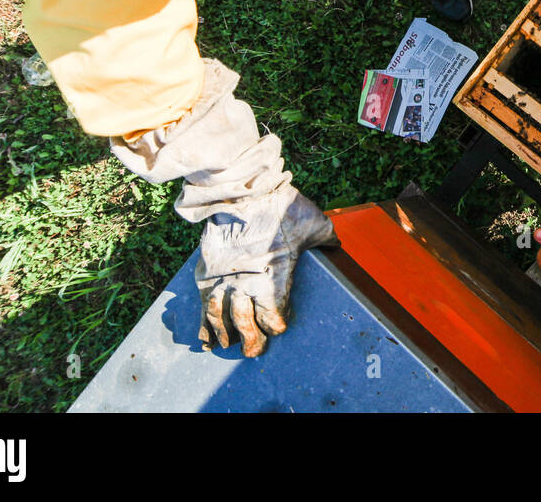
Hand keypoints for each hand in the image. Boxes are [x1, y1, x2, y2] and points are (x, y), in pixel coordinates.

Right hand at [196, 184, 335, 356]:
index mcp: (274, 277)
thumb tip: (337, 246)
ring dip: (226, 334)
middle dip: (251, 340)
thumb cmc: (281, 206)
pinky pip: (203, 304)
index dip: (276, 324)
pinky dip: (204, 324)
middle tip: (254, 351)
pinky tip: (206, 338)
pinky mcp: (207, 271)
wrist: (244, 190)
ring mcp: (224, 279)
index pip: (273, 315)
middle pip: (246, 323)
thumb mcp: (314, 222)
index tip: (279, 327)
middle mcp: (247, 284)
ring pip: (222, 317)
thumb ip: (326, 238)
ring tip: (228, 345)